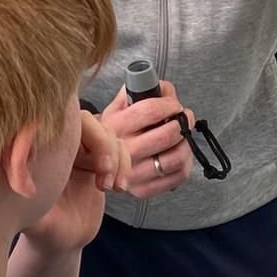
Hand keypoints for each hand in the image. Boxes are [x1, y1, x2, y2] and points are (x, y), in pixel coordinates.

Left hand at [19, 112, 123, 255]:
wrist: (61, 242)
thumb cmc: (42, 229)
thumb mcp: (34, 218)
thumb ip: (27, 203)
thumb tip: (23, 185)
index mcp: (44, 150)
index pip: (65, 122)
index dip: (85, 135)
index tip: (93, 166)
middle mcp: (63, 146)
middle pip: (91, 123)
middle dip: (104, 146)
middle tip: (105, 176)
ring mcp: (83, 153)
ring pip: (109, 135)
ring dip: (117, 158)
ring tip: (109, 188)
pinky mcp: (100, 163)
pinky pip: (120, 150)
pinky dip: (125, 166)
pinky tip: (119, 189)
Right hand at [100, 82, 196, 198]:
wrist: (90, 164)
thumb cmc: (108, 134)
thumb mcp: (115, 108)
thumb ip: (135, 92)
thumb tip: (161, 86)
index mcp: (114, 127)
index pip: (151, 111)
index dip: (170, 104)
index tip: (175, 104)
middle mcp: (122, 152)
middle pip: (166, 136)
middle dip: (182, 123)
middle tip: (184, 118)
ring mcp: (132, 174)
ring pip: (175, 158)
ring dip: (186, 143)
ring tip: (183, 136)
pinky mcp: (142, 190)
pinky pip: (177, 176)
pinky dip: (185, 163)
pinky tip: (180, 153)